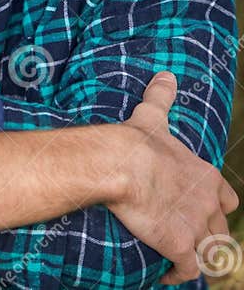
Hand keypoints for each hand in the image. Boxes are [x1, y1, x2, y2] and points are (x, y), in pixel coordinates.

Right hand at [106, 71, 238, 284]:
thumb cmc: (135, 142)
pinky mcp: (179, 245)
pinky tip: (167, 276)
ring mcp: (196, 226)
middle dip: (211, 236)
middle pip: (220, 229)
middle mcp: (207, 203)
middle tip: (192, 241)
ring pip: (211, 252)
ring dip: (200, 258)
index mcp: (203, 175)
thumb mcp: (152, 117)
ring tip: (183, 262)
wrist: (120, 164)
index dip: (216, 206)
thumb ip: (161, 97)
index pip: (226, 198)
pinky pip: (188, 269)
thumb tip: (166, 74)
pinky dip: (179, 274)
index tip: (203, 211)